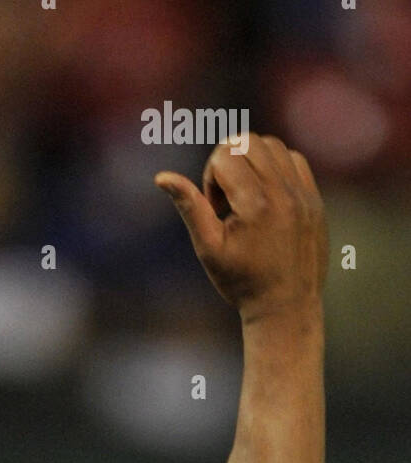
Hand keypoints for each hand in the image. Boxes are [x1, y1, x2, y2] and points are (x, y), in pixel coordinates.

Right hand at [155, 133, 327, 321]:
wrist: (285, 307)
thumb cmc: (241, 282)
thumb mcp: (208, 248)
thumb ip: (189, 207)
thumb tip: (161, 177)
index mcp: (255, 204)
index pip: (226, 154)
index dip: (211, 176)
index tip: (216, 208)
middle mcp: (282, 193)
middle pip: (248, 141)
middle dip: (229, 163)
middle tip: (227, 201)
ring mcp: (303, 194)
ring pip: (273, 145)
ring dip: (251, 162)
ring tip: (246, 199)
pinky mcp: (314, 199)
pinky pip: (294, 159)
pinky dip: (275, 168)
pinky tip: (265, 198)